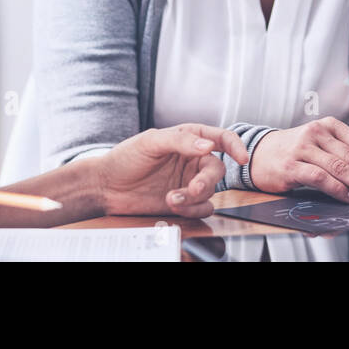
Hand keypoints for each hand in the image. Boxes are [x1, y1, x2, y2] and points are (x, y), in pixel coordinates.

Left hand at [96, 124, 249, 217]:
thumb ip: (180, 141)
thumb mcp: (151, 142)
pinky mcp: (184, 202)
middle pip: (217, 170)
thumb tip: (208, 145)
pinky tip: (173, 205)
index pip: (221, 138)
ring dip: (195, 197)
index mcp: (189, 139)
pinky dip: (192, 209)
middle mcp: (193, 160)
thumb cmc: (126, 158)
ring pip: (211, 191)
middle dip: (206, 181)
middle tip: (191, 189)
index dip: (236, 146)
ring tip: (172, 198)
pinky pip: (203, 208)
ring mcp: (188, 182)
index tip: (241, 157)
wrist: (107, 186)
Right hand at [247, 117, 348, 205]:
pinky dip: (339, 190)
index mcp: (332, 126)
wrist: (258, 154)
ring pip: (342, 168)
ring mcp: (304, 148)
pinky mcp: (291, 165)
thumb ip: (346, 155)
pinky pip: (321, 178)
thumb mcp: (323, 146)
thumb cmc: (297, 154)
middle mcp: (319, 132)